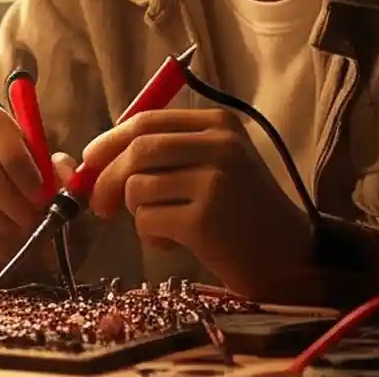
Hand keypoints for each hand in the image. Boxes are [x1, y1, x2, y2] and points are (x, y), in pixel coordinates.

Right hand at [0, 104, 76, 282]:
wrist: (4, 238)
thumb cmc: (30, 196)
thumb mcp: (54, 180)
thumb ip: (62, 172)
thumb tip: (64, 172)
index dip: (17, 157)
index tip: (40, 189)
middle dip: (13, 197)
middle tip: (35, 217)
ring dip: (5, 223)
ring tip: (25, 232)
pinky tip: (10, 248)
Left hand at [82, 108, 321, 301]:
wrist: (288, 257)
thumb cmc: (241, 210)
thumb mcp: (213, 164)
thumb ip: (164, 152)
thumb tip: (92, 157)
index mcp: (218, 123)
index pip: (146, 120)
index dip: (109, 140)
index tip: (90, 161)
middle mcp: (219, 145)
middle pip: (137, 150)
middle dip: (105, 179)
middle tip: (99, 207)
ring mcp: (214, 180)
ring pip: (137, 187)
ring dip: (136, 213)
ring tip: (162, 226)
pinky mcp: (205, 219)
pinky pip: (147, 219)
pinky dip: (148, 234)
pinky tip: (172, 242)